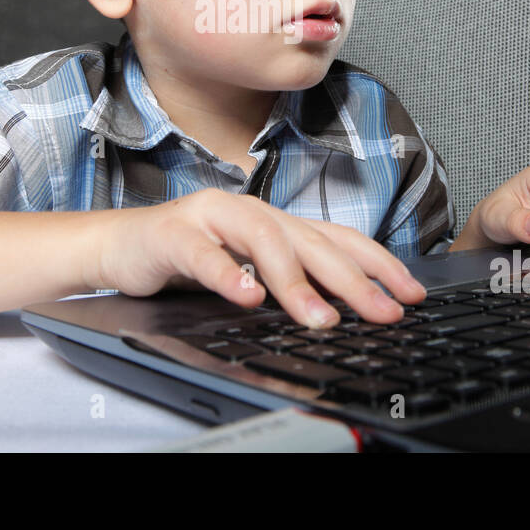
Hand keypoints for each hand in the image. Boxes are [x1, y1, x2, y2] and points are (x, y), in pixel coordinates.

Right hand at [95, 188, 426, 328]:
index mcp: (275, 221)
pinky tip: (247, 297)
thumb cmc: (188, 258)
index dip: (377, 263)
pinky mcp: (173, 233)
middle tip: (382, 312)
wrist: (119, 246)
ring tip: (319, 317)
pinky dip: (227, 274)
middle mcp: (250, 211)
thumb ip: (290, 280)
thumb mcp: (249, 269)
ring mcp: (211, 217)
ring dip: (295, 281)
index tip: (411, 294)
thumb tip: (346, 310)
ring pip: (263, 241)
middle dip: (351, 279)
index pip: (337, 238)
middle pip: (309, 240)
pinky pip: (203, 254)